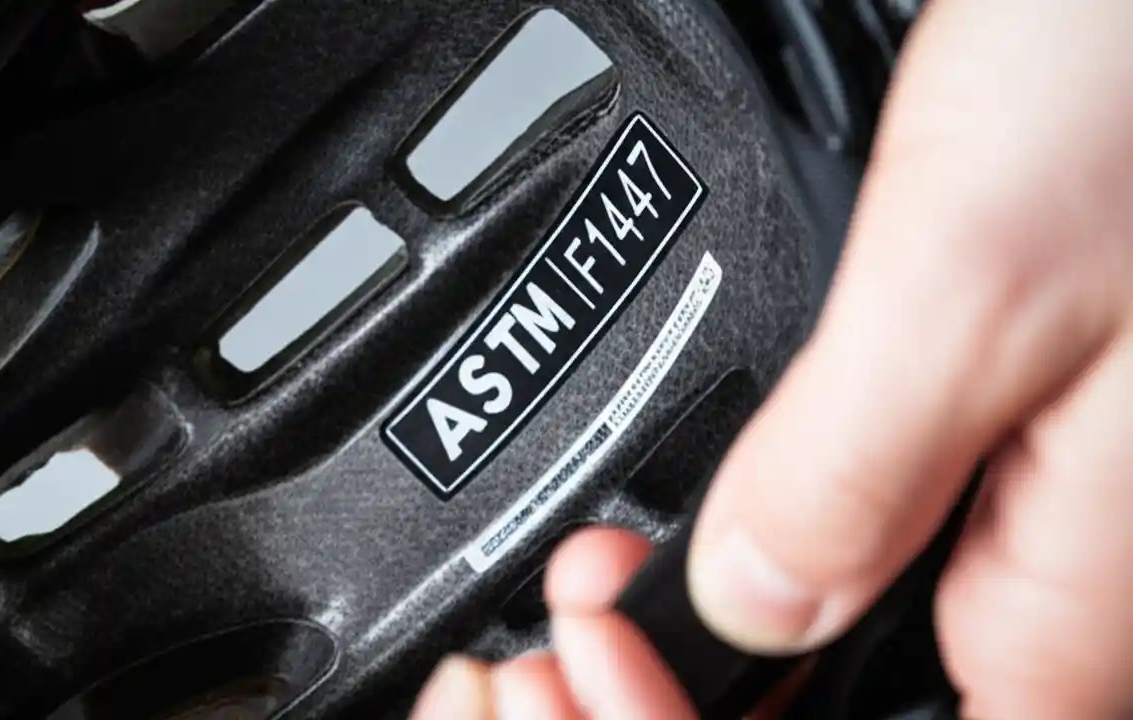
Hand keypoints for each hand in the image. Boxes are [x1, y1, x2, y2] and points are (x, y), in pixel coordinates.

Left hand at [415, 0, 1132, 716]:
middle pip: (862, 690)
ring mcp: (1051, 500)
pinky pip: (888, 515)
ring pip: (865, 611)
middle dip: (696, 668)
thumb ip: (852, 469)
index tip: (603, 643)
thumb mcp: (966, 280)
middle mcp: (1079, 567)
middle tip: (573, 601)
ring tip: (600, 566)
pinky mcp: (1021, 425)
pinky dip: (780, 514)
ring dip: (723, 602)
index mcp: (1077, 589)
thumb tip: (747, 602)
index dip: (714, 717)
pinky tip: (714, 475)